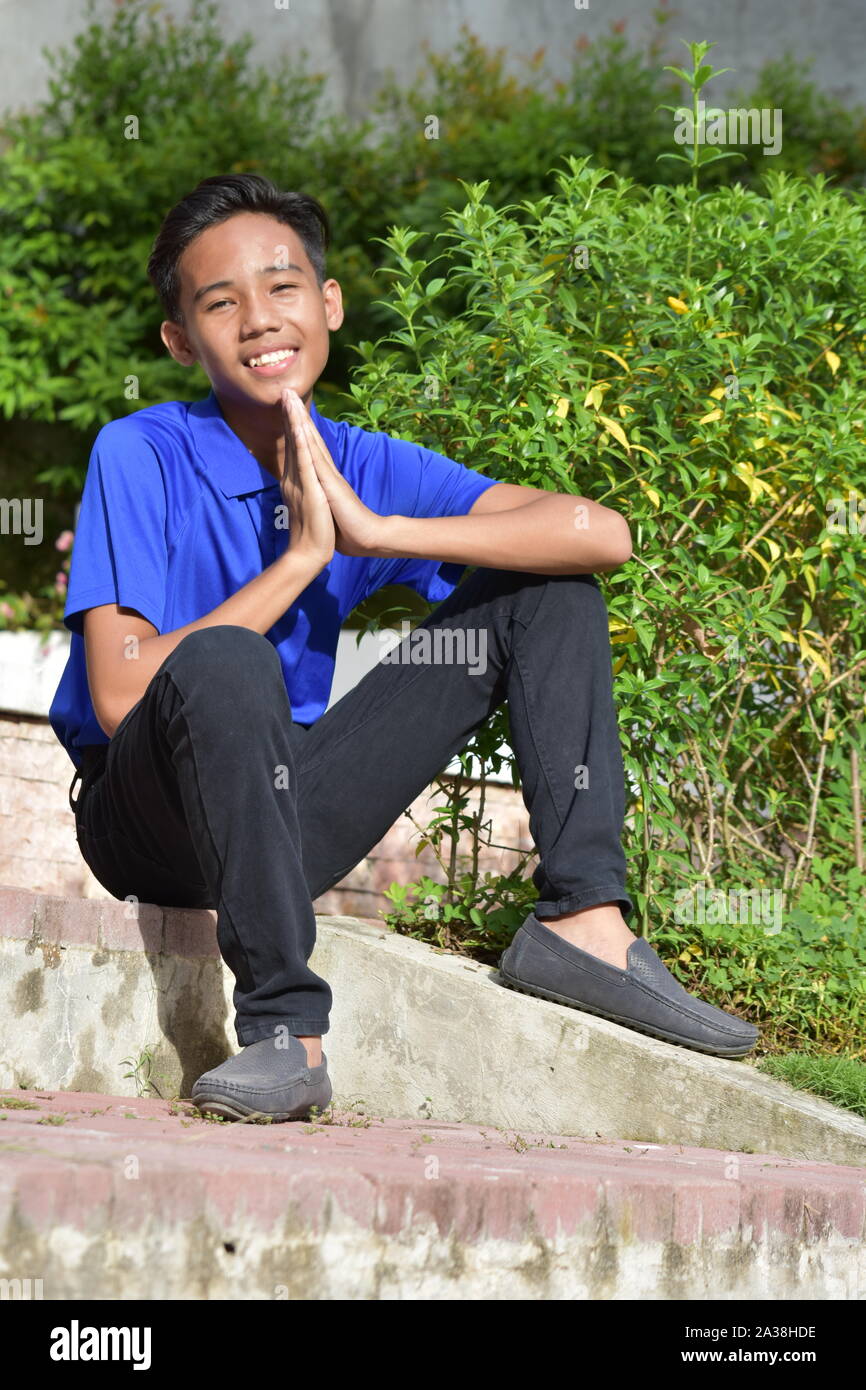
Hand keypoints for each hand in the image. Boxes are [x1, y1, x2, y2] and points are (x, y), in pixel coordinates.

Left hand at [282, 388, 388, 557]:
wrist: (365, 537)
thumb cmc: (345, 525)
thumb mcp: (326, 504)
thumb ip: (319, 492)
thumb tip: (311, 490)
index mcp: (321, 475)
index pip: (306, 446)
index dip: (296, 426)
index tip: (286, 408)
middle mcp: (324, 470)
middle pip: (308, 436)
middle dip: (296, 413)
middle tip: (286, 390)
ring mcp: (328, 475)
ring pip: (311, 442)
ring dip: (300, 419)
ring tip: (291, 398)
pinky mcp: (330, 484)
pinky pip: (315, 460)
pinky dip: (307, 443)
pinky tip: (300, 427)